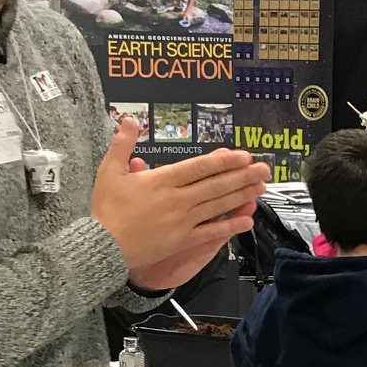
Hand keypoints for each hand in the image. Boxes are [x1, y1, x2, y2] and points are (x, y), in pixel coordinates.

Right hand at [91, 117, 269, 279]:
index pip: (199, 167)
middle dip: (242, 176)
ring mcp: (182, 221)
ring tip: (261, 187)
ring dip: (242, 195)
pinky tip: (246, 220)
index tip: (243, 156)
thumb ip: (122, 144)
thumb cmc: (106, 210)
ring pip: (218, 205)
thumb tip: (129, 120)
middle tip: (264, 169)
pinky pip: (211, 232)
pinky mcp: (182, 240)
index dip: (224, 161)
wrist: (102, 246)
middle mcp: (177, 199)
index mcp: (162, 181)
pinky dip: (230, 226)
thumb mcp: (109, 171)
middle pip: (216, 185)